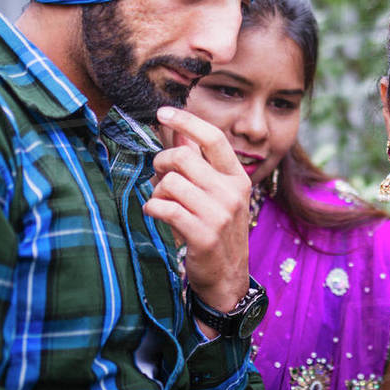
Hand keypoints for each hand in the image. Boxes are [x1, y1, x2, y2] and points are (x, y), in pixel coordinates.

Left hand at [144, 106, 250, 318]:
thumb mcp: (217, 195)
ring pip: (170, 183)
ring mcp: (219, 214)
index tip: (163, 112)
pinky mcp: (202, 234)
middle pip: (184, 156)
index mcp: (237, 178)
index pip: (213, 138)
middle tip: (159, 175)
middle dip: (162, 162)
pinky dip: (151, 208)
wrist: (227, 277)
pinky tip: (155, 213)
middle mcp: (232, 192)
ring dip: (157, 191)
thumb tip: (179, 132)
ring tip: (162, 202)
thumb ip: (199, 165)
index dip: (187, 121)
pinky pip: (164, 208)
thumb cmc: (217, 231)